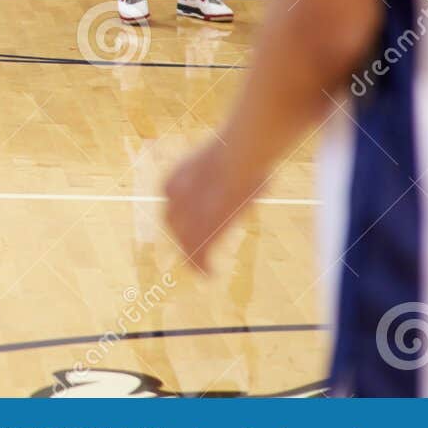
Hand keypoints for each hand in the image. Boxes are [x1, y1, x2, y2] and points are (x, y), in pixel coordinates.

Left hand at [164, 138, 263, 272]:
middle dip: (181, 235)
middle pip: (173, 223)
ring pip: (185, 242)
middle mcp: (173, 200)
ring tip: (200, 269)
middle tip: (190, 248)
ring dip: (192, 256)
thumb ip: (232, 167)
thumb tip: (254, 164)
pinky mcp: (200, 235)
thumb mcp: (230, 157)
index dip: (182, 213)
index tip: (192, 219)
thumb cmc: (241, 152)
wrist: (235, 159)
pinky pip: (199, 257)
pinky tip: (210, 275)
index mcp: (175, 179)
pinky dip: (203, 267)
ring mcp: (185, 218)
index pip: (173, 201)